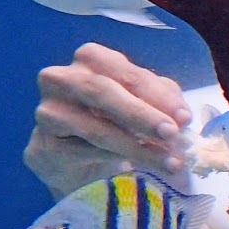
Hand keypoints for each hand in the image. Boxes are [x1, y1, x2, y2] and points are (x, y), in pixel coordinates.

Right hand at [24, 43, 191, 198]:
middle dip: (142, 115)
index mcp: (90, 59)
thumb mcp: (142, 102)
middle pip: (103, 92)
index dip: (157, 95)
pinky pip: (84, 153)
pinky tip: (137, 169)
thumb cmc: (115, 122)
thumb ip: (161, 101)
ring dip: (137, 147)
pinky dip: (115, 160)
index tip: (184, 118)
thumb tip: (181, 116)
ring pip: (95, 128)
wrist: (79, 161)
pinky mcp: (43, 145)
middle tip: (172, 134)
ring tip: (169, 162)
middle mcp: (61, 79)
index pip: (125, 72)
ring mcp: (47, 112)